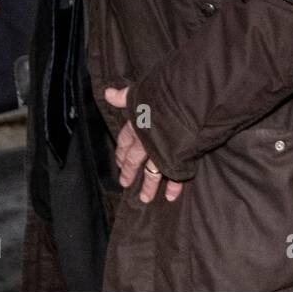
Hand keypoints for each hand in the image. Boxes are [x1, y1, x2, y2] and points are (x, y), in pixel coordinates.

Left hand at [104, 86, 183, 202]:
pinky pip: (175, 175)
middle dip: (130, 172)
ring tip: (145, 198)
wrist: (185, 104)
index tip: (119, 163)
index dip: (122, 152)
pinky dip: (174, 186)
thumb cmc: (164, 95)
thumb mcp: (141, 93)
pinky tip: (171, 196)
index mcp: (137, 124)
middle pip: (135, 160)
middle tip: (126, 184)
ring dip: (149, 186)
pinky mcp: (177, 158)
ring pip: (152, 172)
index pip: (125, 141)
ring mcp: (161, 152)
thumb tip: (107, 93)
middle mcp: (146, 141)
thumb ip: (125, 96)